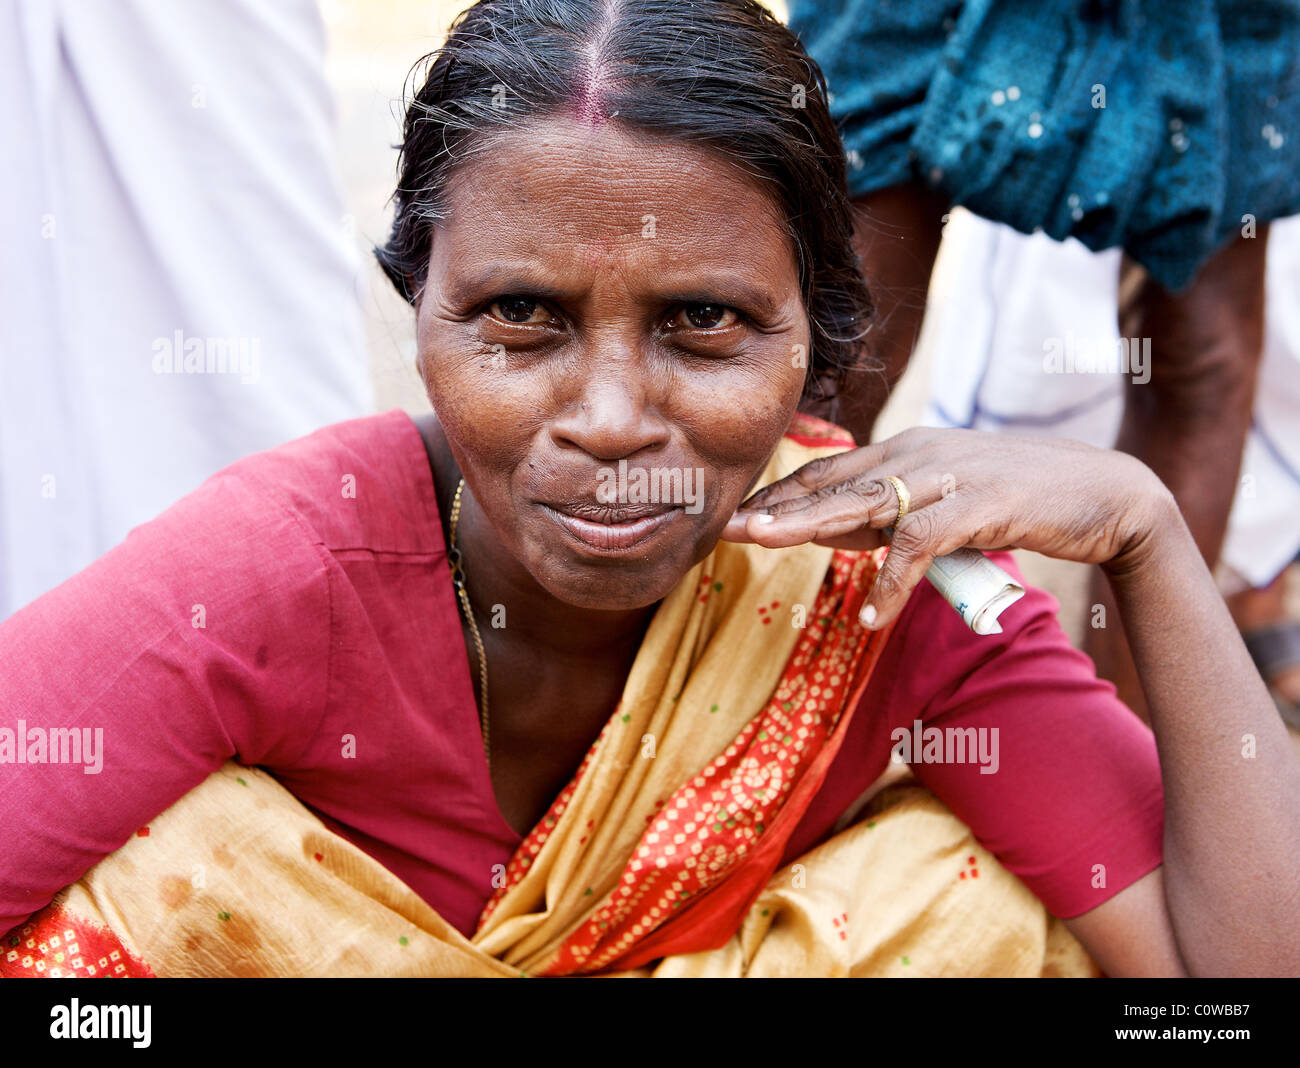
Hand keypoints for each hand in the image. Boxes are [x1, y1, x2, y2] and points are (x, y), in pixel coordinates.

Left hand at [722, 427, 1178, 627]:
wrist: (1107, 493)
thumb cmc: (1021, 498)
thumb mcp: (944, 503)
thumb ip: (890, 515)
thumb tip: (834, 534)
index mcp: (908, 449)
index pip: (830, 470)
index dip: (783, 494)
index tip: (740, 516)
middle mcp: (920, 453)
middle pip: (834, 482)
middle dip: (778, 506)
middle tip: (730, 526)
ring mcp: (948, 475)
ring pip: (864, 501)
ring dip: (811, 526)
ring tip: (767, 544)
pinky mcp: (978, 503)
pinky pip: (919, 543)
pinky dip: (892, 581)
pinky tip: (870, 615)